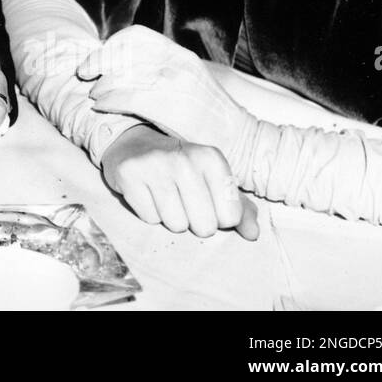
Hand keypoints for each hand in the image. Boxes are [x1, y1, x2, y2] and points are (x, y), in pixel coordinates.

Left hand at [76, 25, 254, 153]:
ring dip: (102, 84)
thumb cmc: (209, 113)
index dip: (112, 44)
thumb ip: (161, 69)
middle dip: (99, 61)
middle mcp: (176, 64)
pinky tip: (102, 106)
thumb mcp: (189, 79)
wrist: (238, 138)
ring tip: (96, 94)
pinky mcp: (169, 106)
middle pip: (124, 52)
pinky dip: (109, 100)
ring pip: (122, 74)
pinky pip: (126, 97)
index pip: (137, 36)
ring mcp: (173, 84)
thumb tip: (125, 66)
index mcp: (180, 55)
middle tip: (85, 74)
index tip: (99, 57)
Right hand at [102, 123, 259, 239]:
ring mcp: (154, 165)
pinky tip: (148, 194)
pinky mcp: (128, 174)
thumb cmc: (183, 169)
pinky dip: (150, 212)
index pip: (230, 217)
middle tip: (185, 201)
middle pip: (204, 226)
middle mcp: (184, 159)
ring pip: (176, 225)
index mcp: (211, 158)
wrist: (136, 146)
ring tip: (166, 196)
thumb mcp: (215, 182)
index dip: (219, 217)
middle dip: (195, 222)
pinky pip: (149, 218)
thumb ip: (240, 209)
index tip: (207, 201)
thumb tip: (252, 234)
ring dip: (171, 218)